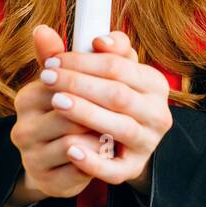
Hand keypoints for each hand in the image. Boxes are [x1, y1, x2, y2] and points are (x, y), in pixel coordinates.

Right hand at [5, 25, 105, 205]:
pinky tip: (106, 152)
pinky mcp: (48, 183)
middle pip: (67, 112)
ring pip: (72, 142)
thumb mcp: (79, 81)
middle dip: (97, 107)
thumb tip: (74, 34)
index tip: (118, 78)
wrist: (58, 161)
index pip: (60, 83)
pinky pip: (76, 173)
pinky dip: (94, 162)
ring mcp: (32, 158)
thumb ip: (87, 56)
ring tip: (115, 129)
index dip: (92, 79)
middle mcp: (23, 128)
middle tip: (124, 106)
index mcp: (27, 98)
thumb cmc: (73, 111)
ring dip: (98, 135)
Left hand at [38, 30, 172, 194]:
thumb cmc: (106, 95)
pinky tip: (70, 150)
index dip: (83, 62)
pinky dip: (94, 161)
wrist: (116, 140)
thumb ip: (88, 51)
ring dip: (87, 114)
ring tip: (56, 103)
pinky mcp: (134, 168)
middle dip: (79, 84)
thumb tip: (84, 37)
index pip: (117, 66)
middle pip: (118, 94)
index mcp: (154, 83)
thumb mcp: (102, 71)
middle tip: (47, 79)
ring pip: (121, 127)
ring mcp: (148, 143)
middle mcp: (158, 113)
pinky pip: (115, 169)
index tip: (52, 62)